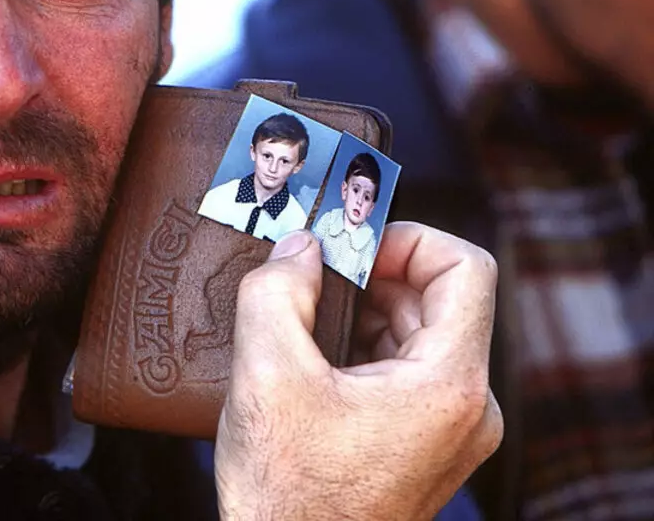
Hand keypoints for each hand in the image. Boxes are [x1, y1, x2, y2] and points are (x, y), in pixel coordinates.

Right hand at [214, 223, 502, 519]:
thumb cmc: (288, 493)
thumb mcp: (267, 375)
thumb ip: (277, 291)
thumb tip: (298, 247)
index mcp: (448, 385)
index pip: (465, 268)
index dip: (407, 239)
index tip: (348, 246)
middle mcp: (466, 407)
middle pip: (438, 299)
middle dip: (372, 273)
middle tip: (312, 268)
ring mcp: (448, 431)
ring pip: (420, 334)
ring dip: (365, 310)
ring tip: (303, 313)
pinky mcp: (423, 446)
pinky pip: (406, 371)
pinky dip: (364, 347)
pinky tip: (310, 355)